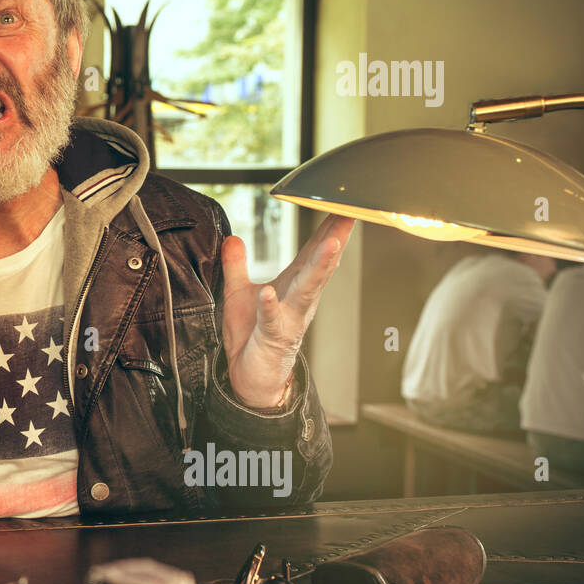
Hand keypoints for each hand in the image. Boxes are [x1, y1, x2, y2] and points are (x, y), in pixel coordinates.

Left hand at [220, 215, 354, 408]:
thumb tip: (233, 238)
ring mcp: (288, 318)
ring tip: (331, 244)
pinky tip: (270, 293)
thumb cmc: (250, 336)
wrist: (250, 379)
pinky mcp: (272, 337)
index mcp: (292, 287)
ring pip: (307, 289)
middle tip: (350, 215)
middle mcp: (297, 300)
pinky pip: (271, 319)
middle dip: (335, 240)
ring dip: (319, 267)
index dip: (326, 229)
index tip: (343, 204)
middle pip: (319, 265)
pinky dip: (271, 306)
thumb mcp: (237, 294)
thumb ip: (236, 266)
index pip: (311, 252)